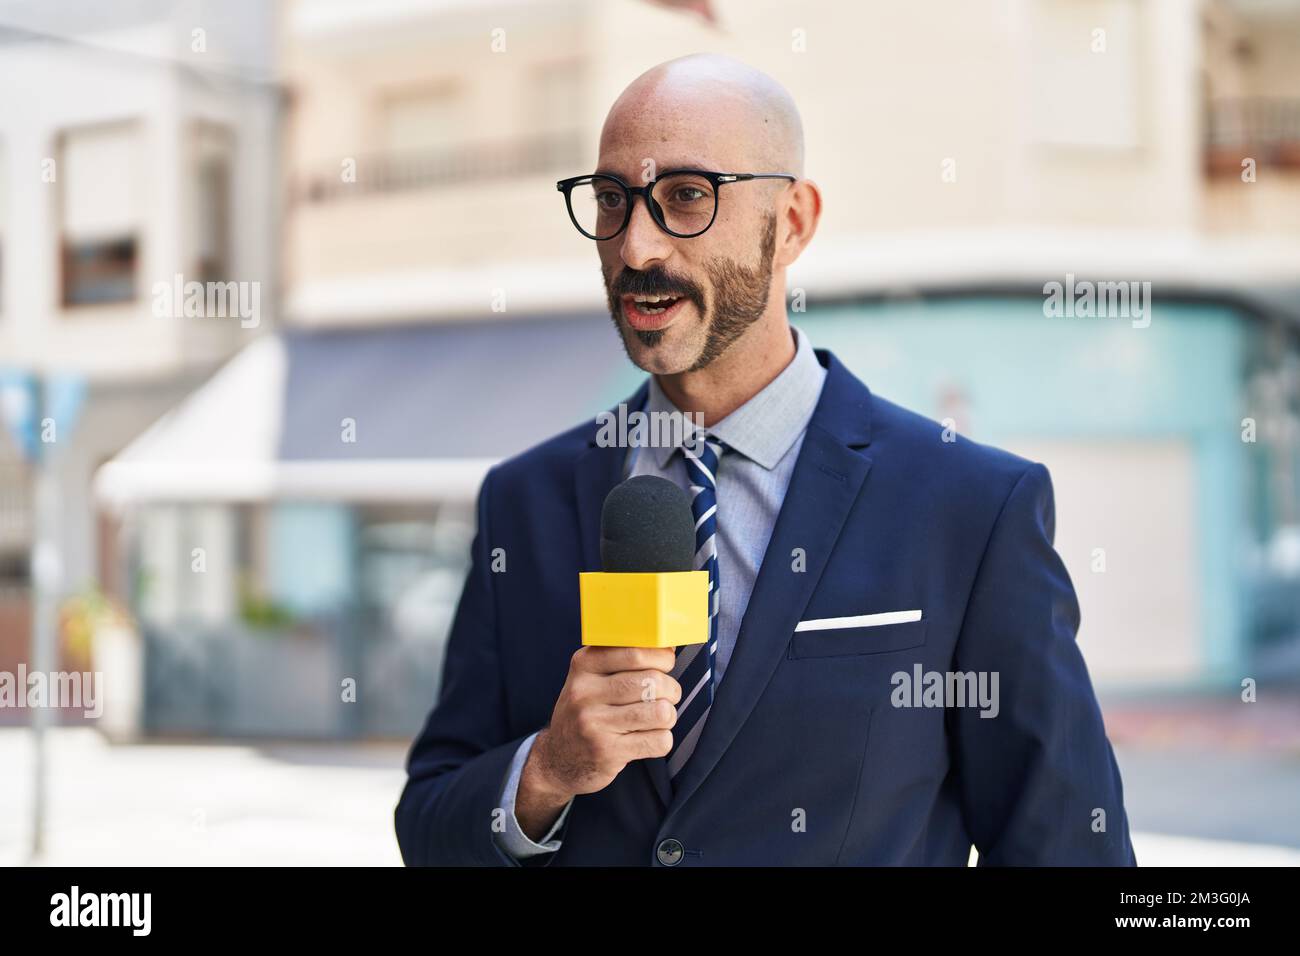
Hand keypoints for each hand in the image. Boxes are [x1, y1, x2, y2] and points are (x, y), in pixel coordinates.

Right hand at [516, 646, 680, 840]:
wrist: (558, 759)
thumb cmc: (586, 712)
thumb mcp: (589, 678)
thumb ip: (621, 659)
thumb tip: (667, 648)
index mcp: (583, 666)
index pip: (635, 653)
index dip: (661, 657)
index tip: (667, 663)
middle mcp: (584, 693)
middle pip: (651, 682)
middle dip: (671, 688)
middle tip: (669, 694)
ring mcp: (594, 724)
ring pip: (660, 712)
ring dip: (668, 715)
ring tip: (658, 717)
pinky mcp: (607, 752)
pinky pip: (658, 741)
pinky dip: (662, 740)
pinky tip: (648, 738)